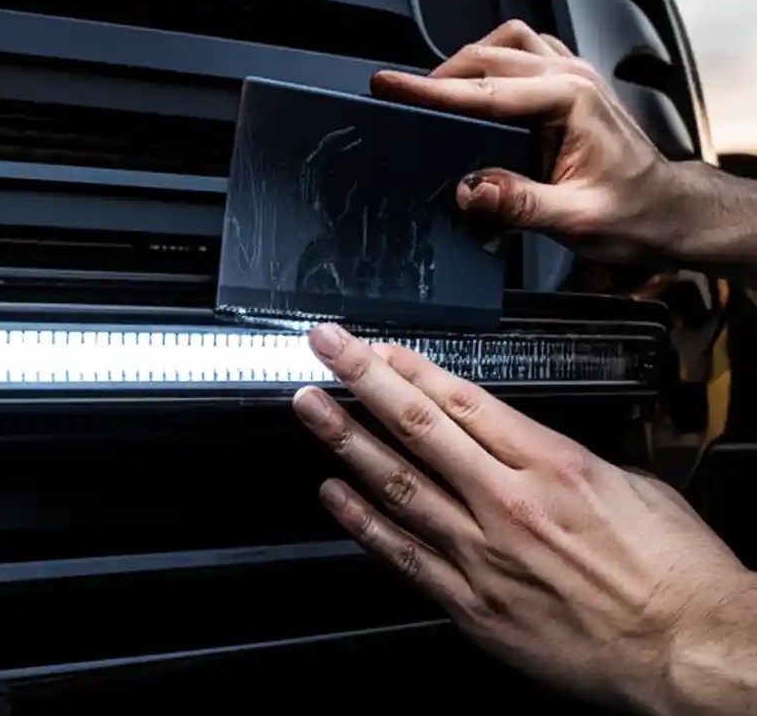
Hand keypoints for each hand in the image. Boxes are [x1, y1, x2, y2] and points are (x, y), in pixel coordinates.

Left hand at [292, 322, 752, 712]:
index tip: (375, 346)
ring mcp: (483, 554)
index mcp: (554, 465)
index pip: (464, 401)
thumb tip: (526, 443)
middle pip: (419, 427)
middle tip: (324, 349)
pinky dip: (363, 522)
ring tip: (309, 409)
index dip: (410, 368)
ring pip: (399, 484)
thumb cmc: (676, 574)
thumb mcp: (634, 486)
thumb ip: (566, 459)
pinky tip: (333, 495)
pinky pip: (404, 555)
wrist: (689, 651)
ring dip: (346, 441)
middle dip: (363, 381)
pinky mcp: (471, 603)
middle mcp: (508, 503)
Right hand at [371, 20, 693, 263]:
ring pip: (506, 43)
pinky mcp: (569, 85)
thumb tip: (471, 190)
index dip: (430, 90)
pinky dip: (492, 63)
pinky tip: (476, 90)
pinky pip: (523, 53)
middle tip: (398, 96)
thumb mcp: (575, 219)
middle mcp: (572, 78)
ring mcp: (572, 76)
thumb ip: (520, 204)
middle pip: (489, 57)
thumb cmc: (632, 213)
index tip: (390, 85)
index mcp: (571, 102)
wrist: (666, 211)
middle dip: (438, 75)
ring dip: (468, 63)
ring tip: (435, 93)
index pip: (486, 91)